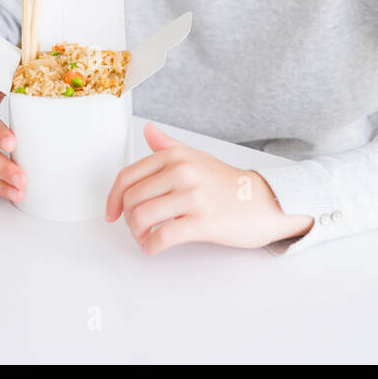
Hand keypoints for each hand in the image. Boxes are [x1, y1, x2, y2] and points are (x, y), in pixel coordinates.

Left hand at [104, 123, 313, 253]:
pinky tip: (154, 247)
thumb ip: (168, 146)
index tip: (112, 213)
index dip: (113, 198)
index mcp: (176, 156)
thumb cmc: (228, 183)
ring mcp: (192, 197)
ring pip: (142, 218)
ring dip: (137, 234)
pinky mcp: (202, 222)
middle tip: (136, 228)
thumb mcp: (197, 157)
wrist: (265, 202)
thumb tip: (148, 130)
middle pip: (132, 200)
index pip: (128, 176)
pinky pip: (162, 237)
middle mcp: (182, 172)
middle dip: (128, 219)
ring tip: (145, 237)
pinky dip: (151, 247)